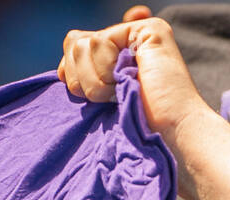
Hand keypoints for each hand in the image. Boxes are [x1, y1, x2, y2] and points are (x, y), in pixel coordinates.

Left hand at [58, 7, 210, 146]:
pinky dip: (104, 70)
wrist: (169, 138)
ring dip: (93, 80)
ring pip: (82, 44)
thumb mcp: (100, 106)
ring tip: (117, 95)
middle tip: (106, 98)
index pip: (74, 49)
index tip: (87, 96)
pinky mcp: (149, 31)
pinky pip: (99, 41)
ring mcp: (139, 34)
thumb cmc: (138, 133)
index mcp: (115, 61)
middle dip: (80, 78)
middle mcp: (126, 43)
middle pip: (74, 43)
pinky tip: (124, 84)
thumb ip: (82, 80)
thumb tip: (60, 70)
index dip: (71, 73)